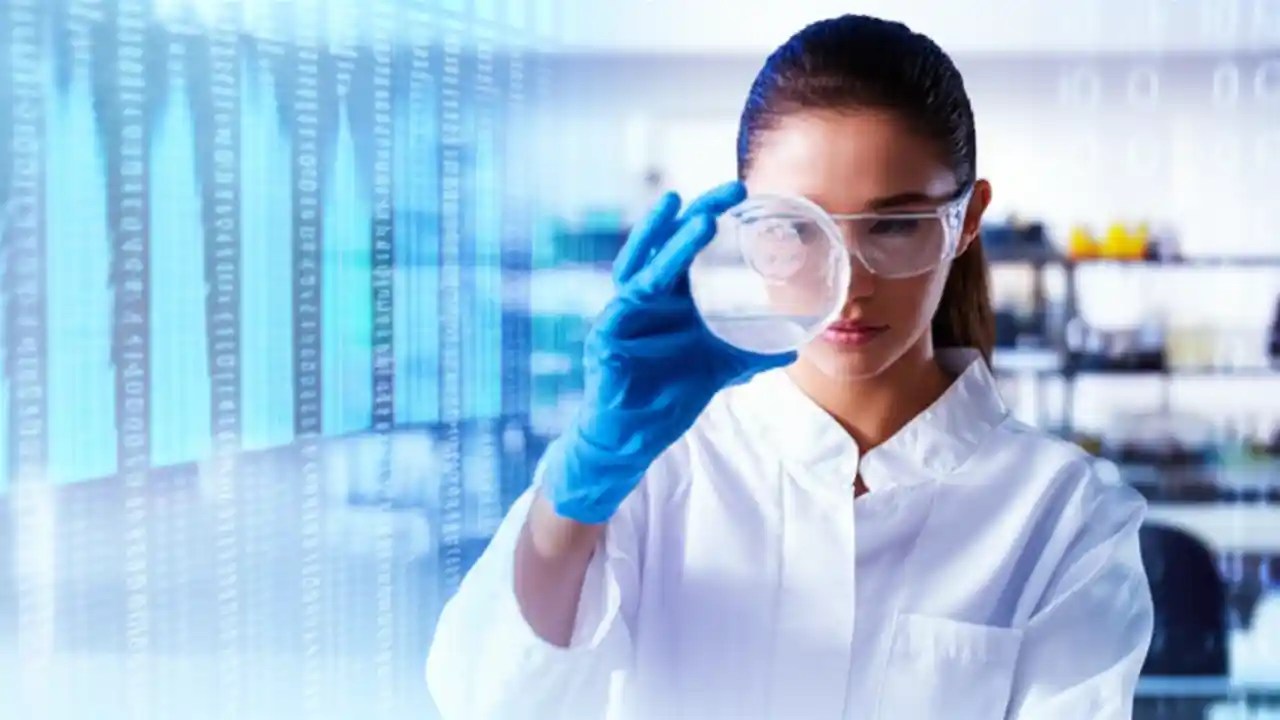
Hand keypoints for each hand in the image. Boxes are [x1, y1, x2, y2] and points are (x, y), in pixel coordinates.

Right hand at [542, 181, 797, 523]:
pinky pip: (621, 319)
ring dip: (670, 247)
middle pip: (663, 247)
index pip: (684, 248)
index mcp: (666, 298)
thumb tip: (793, 347)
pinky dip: (636, 304)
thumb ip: (748, 354)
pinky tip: (649, 290)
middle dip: (693, 216)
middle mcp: (641, 300)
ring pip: (643, 273)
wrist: (631, 439)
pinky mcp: (604, 344)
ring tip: (700, 224)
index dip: (706, 217)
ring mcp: (620, 318)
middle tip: (728, 192)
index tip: (740, 192)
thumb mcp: (715, 368)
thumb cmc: (664, 395)